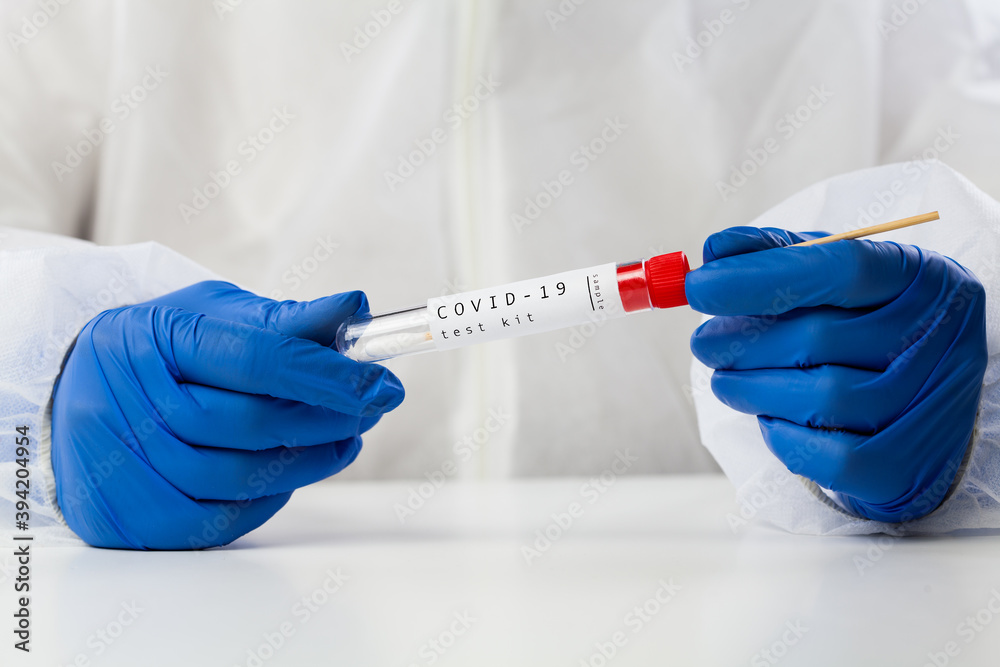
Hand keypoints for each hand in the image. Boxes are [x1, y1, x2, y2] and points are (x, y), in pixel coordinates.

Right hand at [51, 281, 403, 548]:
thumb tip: (356, 307)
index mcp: (154, 336)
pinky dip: (270, 499)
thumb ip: (284, 321)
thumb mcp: (214, 315)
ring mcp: (121, 464)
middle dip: (328, 417)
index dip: (327, 375)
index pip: (256, 359)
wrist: (78, 391)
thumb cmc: (162, 347)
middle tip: (374, 406)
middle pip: (251, 423)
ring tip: (345, 439)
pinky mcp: (129, 515)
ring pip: (241, 477)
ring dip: (310, 462)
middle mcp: (127, 401)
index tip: (382, 383)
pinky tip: (292, 473)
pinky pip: (221, 519)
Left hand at [687, 227, 986, 522]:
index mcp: (923, 279)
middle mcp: (938, 339)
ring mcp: (930, 407)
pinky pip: (828, 456)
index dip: (760, 276)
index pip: (841, 267)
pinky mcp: (905, 467)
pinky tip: (771, 418)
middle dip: (743, 342)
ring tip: (727, 381)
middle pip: (819, 337)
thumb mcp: (835, 280)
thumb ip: (777, 255)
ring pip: (819, 397)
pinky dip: (782, 436)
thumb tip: (715, 251)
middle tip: (704, 344)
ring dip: (751, 389)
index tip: (698, 287)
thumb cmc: (865, 330)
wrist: (922, 415)